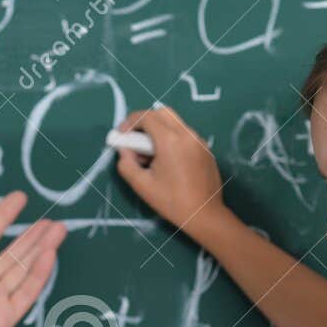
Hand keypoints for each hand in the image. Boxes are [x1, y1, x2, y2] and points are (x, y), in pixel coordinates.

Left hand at [0, 186, 65, 326]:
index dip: (1, 217)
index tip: (19, 199)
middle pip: (11, 253)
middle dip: (31, 236)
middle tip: (51, 218)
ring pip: (22, 269)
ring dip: (41, 249)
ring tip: (59, 229)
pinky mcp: (2, 320)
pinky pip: (25, 293)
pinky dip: (39, 274)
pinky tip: (50, 253)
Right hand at [115, 108, 229, 243]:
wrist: (204, 214)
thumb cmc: (171, 201)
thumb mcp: (141, 185)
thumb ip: (126, 164)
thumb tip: (124, 150)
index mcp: (169, 140)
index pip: (146, 116)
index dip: (129, 122)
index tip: (121, 135)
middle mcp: (186, 134)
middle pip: (162, 112)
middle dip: (145, 121)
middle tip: (135, 140)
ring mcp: (199, 140)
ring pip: (175, 122)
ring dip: (159, 130)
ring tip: (151, 154)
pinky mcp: (205, 148)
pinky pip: (185, 134)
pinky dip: (172, 138)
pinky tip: (168, 161)